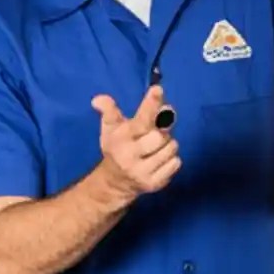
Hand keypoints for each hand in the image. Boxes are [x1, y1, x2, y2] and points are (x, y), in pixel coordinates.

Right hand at [90, 85, 180, 200]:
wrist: (114, 182)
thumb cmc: (117, 147)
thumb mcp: (110, 128)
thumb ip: (109, 111)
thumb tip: (98, 99)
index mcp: (120, 138)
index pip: (140, 119)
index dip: (151, 104)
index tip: (158, 89)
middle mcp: (130, 155)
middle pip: (160, 136)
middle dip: (163, 130)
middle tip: (157, 131)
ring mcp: (142, 171)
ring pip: (171, 149)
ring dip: (169, 145)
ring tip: (156, 147)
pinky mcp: (154, 184)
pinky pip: (175, 164)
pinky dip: (172, 160)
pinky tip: (160, 160)